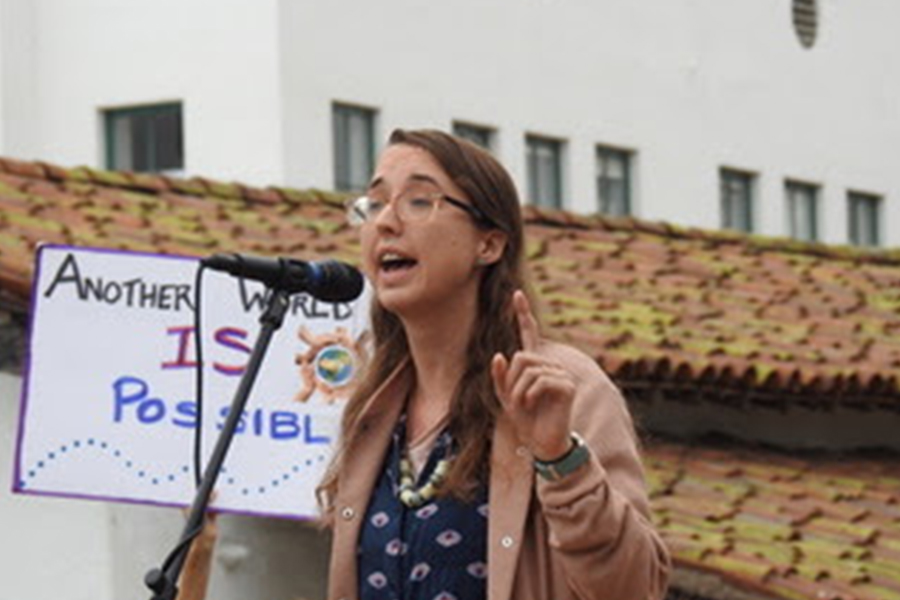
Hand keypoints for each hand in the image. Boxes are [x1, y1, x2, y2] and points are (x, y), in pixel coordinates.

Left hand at [491, 290, 576, 461]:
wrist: (542, 441)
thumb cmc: (525, 419)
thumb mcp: (505, 396)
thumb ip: (500, 377)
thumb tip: (500, 355)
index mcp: (535, 364)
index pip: (529, 334)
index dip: (523, 314)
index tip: (517, 293)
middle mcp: (549, 364)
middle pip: (521, 357)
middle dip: (510, 381)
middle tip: (514, 400)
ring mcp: (560, 373)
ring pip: (528, 370)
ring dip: (518, 390)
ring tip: (523, 404)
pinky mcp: (567, 385)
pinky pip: (540, 381)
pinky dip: (529, 395)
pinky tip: (532, 404)